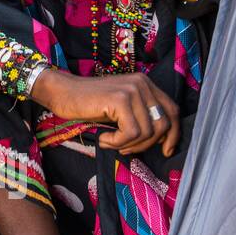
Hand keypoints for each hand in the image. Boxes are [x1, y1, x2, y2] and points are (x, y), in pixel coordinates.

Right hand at [31, 69, 180, 156]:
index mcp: (145, 84)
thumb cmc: (88, 104)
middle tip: (125, 148)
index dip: (173, 134)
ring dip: (128, 145)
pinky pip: (131, 133)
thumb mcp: (121, 108)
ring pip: (147, 132)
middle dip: (146, 144)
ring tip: (111, 142)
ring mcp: (132, 90)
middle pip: (163, 124)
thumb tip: (163, 141)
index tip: (166, 150)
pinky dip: (117, 142)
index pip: (172, 111)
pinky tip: (104, 138)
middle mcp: (142, 84)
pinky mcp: (120, 99)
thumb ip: (141, 116)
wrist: (61, 93)